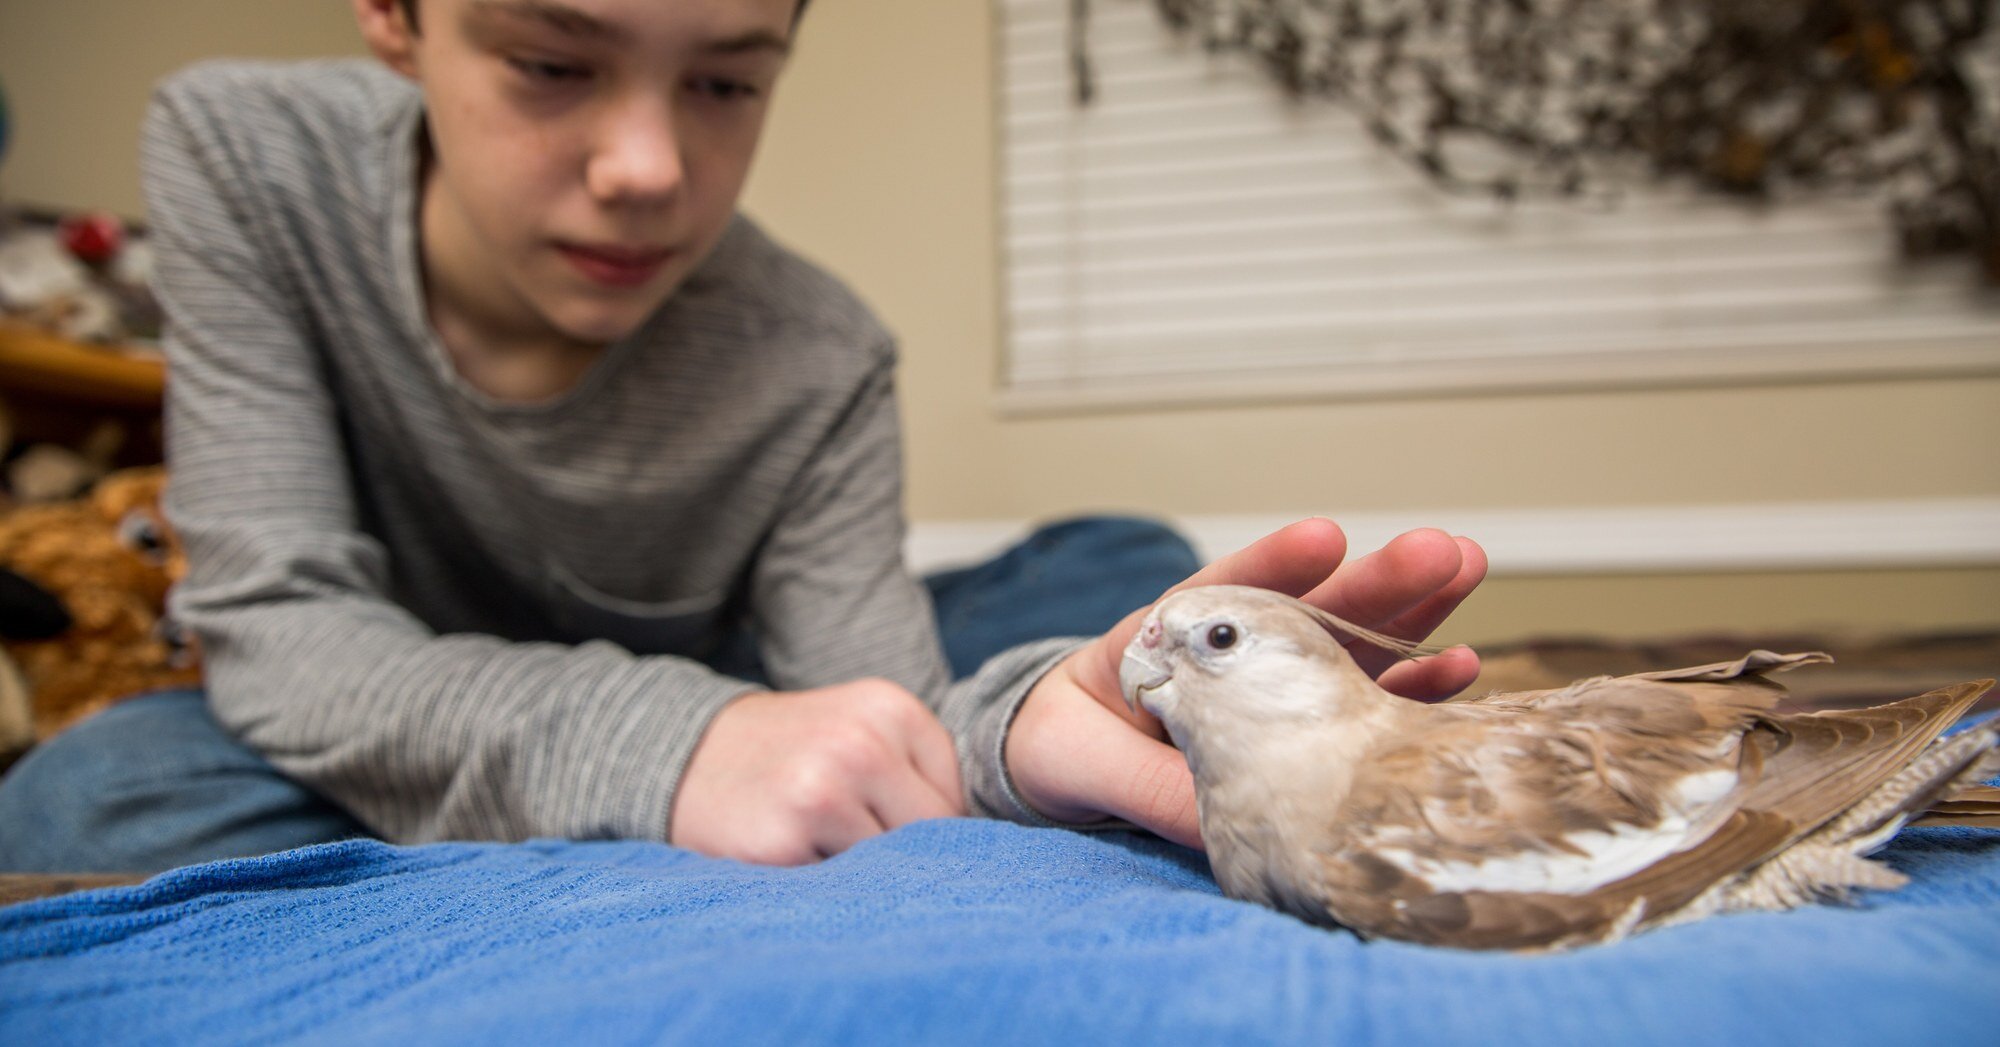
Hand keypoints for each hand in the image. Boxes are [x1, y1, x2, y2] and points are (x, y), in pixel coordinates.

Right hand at [671, 678, 965, 864]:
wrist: (686, 755)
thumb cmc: (791, 754)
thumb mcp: (860, 730)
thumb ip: (918, 773)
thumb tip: (978, 853)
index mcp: (891, 709)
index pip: (953, 802)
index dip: (923, 828)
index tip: (878, 820)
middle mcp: (861, 743)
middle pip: (929, 838)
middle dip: (899, 855)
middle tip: (848, 840)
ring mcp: (821, 791)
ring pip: (887, 869)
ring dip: (860, 875)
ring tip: (817, 843)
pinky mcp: (782, 840)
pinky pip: (836, 890)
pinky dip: (820, 888)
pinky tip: (792, 856)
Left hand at [1004, 519, 1486, 848]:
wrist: (1054, 776)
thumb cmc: (1061, 745)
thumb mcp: (1081, 760)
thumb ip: (1143, 781)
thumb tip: (1218, 822)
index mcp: (1169, 639)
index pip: (1225, 591)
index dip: (1275, 564)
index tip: (1325, 538)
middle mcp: (1234, 655)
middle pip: (1310, 610)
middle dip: (1376, 580)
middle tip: (1442, 550)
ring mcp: (1271, 689)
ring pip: (1348, 647)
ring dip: (1410, 617)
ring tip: (1469, 574)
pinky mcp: (1295, 734)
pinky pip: (1357, 711)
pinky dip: (1409, 693)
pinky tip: (1460, 669)